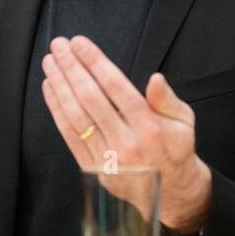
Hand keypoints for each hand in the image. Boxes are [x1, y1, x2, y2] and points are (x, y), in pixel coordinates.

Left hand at [40, 35, 212, 232]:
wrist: (170, 191)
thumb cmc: (175, 149)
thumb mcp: (184, 121)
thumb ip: (167, 99)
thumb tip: (155, 78)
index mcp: (149, 128)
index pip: (116, 87)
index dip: (95, 62)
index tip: (80, 43)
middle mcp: (126, 143)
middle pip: (91, 98)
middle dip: (72, 68)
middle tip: (59, 45)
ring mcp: (106, 158)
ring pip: (76, 116)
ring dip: (60, 86)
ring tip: (50, 62)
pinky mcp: (92, 170)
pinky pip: (69, 135)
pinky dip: (57, 110)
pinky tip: (51, 89)